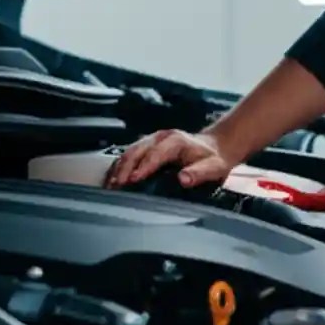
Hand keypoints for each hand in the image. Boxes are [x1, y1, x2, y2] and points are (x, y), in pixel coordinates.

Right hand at [106, 129, 236, 188]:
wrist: (214, 147)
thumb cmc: (212, 159)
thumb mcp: (214, 168)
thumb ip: (199, 174)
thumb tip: (183, 179)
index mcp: (175, 141)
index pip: (155, 154)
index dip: (143, 167)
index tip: (132, 180)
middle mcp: (161, 137)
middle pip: (137, 151)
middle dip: (125, 169)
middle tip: (115, 186)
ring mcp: (152, 140)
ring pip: (130, 151)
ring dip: (119, 168)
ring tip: (110, 185)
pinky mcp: (147, 146)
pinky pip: (130, 154)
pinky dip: (120, 166)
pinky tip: (113, 179)